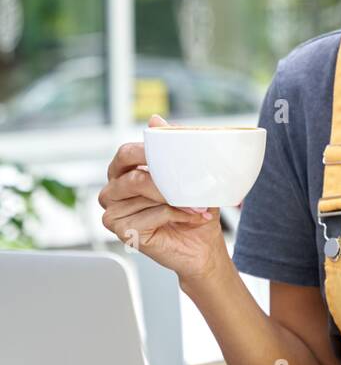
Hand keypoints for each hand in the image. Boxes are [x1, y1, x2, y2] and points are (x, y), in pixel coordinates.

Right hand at [98, 114, 226, 282]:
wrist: (202, 245)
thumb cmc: (194, 207)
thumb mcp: (190, 171)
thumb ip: (172, 144)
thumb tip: (155, 119)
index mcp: (125, 172)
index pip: (126, 153)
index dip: (146, 151)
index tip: (174, 156)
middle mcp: (115, 190)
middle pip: (131, 174)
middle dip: (163, 178)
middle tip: (187, 183)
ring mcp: (115, 211)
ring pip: (141, 192)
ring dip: (175, 198)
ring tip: (196, 205)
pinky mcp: (122, 231)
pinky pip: (149, 214)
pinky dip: (175, 214)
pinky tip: (189, 218)